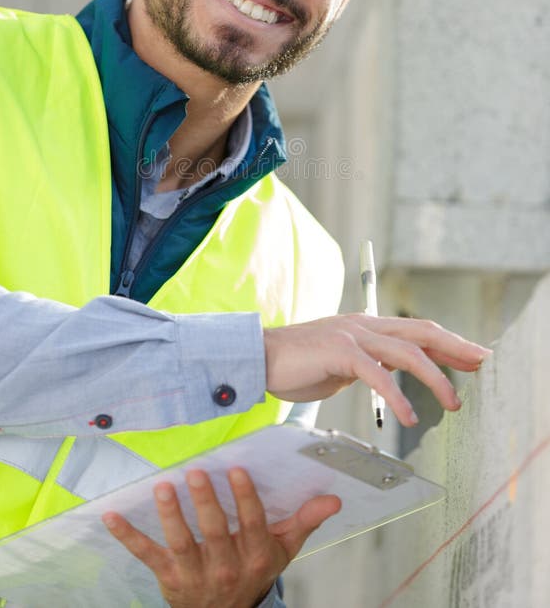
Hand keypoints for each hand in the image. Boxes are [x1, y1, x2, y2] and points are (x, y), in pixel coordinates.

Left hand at [103, 467, 339, 607]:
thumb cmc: (254, 572)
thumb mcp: (282, 551)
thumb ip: (304, 521)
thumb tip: (331, 498)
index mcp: (255, 555)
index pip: (252, 523)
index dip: (244, 498)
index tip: (235, 470)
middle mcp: (226, 566)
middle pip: (215, 532)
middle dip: (205, 502)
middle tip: (195, 473)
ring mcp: (195, 574)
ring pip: (181, 542)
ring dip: (170, 515)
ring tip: (163, 488)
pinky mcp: (168, 578)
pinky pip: (147, 556)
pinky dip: (128, 536)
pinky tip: (111, 515)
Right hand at [264, 314, 491, 425]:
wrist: (259, 357)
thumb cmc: (297, 364)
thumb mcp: (341, 363)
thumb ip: (367, 364)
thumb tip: (389, 376)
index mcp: (366, 327)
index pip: (416, 331)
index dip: (447, 342)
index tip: (473, 357)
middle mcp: (364, 326)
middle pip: (421, 332)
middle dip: (455, 348)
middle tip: (482, 364)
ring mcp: (352, 336)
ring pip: (406, 352)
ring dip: (434, 378)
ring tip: (453, 403)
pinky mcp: (339, 352)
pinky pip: (376, 374)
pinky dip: (396, 396)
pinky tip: (409, 415)